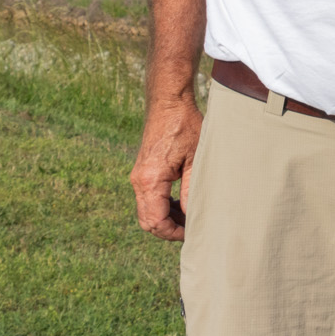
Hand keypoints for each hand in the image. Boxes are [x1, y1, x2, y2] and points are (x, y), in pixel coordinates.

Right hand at [130, 97, 202, 241]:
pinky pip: (147, 199)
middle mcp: (139, 180)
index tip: (193, 232)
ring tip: (190, 214)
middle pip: (147, 221)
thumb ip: (192, 191)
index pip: (156, 221)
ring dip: (166, 218)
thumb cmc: (185, 125)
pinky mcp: (142, 171)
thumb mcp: (196, 160)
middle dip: (169, 229)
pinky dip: (162, 206)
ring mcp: (138, 176)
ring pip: (146, 211)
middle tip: (192, 226)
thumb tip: (192, 217)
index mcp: (151, 180)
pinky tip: (181, 201)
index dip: (174, 233)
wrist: (169, 102)